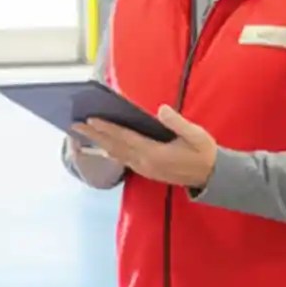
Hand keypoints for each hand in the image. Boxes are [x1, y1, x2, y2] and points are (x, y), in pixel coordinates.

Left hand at [71, 105, 217, 188]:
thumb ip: (178, 123)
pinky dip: (109, 150)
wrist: (211, 176)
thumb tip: (161, 109)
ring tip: (83, 132)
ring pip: (116, 154)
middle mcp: (145, 163)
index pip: (125, 138)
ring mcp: (144, 168)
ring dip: (99, 142)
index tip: (91, 118)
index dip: (107, 128)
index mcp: (155, 154)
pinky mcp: (146, 170)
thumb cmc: (204, 152)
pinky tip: (103, 143)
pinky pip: (122, 159)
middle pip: (114, 146)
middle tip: (74, 124)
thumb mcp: (196, 135)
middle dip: (94, 135)